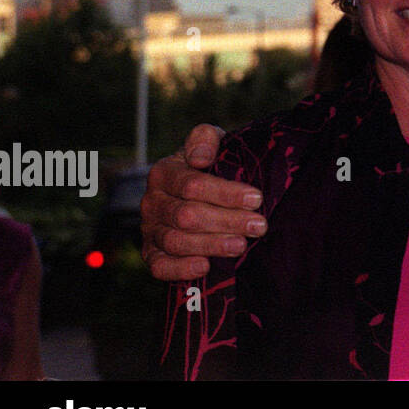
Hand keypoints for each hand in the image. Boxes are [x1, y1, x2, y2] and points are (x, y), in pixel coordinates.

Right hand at [140, 124, 265, 280]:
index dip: (226, 193)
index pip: (193, 185)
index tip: (257, 199)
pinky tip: (205, 267)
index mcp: (164, 173)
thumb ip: (205, 139)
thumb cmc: (209, 165)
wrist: (193, 190)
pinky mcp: (151, 254)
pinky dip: (180, 269)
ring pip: (176, 241)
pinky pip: (159, 266)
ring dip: (211, 245)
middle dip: (227, 221)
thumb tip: (202, 157)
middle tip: (258, 226)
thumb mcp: (209, 143)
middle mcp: (152, 202)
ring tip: (241, 245)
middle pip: (187, 216)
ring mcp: (149, 229)